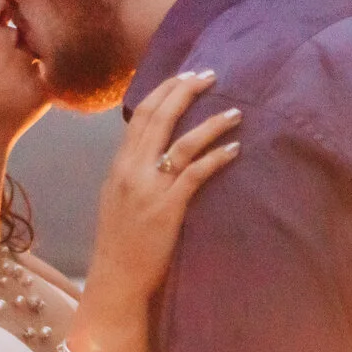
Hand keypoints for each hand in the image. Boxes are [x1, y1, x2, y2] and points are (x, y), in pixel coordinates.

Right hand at [83, 69, 242, 309]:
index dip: (164, 90)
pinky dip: (216, 157)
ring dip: (211, 123)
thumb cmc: (120, 241)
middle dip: (186, 91)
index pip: (141, 115)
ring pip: (182, 142)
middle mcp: (132, 170)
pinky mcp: (168, 208)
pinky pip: (196, 174)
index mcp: (120, 165)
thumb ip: (133, 171)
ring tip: (235, 112)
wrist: (116, 276)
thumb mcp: (118, 197)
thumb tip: (152, 150)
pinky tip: (234, 149)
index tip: (185, 75)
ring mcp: (150, 188)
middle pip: (159, 117)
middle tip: (211, 75)